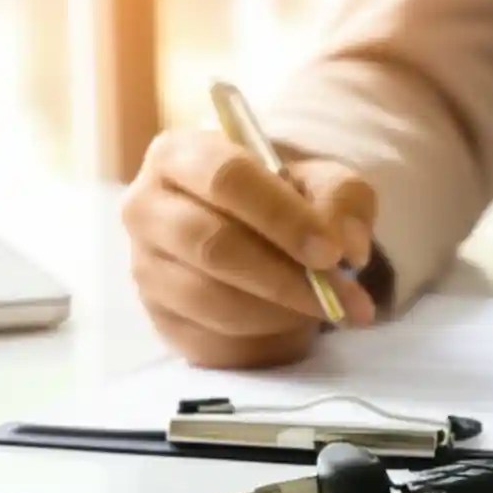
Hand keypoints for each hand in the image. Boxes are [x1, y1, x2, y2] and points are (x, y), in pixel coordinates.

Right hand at [122, 130, 378, 368]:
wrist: (257, 242)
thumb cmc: (285, 202)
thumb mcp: (323, 184)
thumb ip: (342, 199)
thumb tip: (346, 245)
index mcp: (182, 154)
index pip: (226, 178)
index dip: (283, 218)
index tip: (331, 252)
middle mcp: (147, 208)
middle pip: (213, 245)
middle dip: (285, 277)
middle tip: (340, 295)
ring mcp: (145, 267)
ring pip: (211, 299)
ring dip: (278, 311)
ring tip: (324, 308)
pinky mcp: (159, 318)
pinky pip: (211, 339)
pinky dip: (262, 337)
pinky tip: (292, 322)